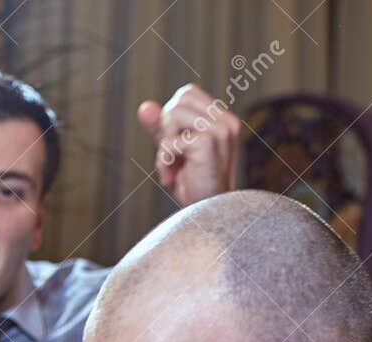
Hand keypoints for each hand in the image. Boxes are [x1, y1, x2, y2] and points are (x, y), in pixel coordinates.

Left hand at [137, 84, 240, 205]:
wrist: (208, 218)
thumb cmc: (195, 187)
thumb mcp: (174, 151)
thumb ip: (161, 128)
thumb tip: (144, 106)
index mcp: (224, 120)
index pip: (187, 94)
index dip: (171, 117)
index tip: (175, 146)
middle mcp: (227, 122)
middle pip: (180, 99)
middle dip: (167, 127)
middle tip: (172, 157)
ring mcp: (221, 130)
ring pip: (174, 113)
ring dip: (165, 143)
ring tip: (173, 167)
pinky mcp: (209, 142)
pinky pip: (171, 140)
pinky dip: (165, 159)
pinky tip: (173, 178)